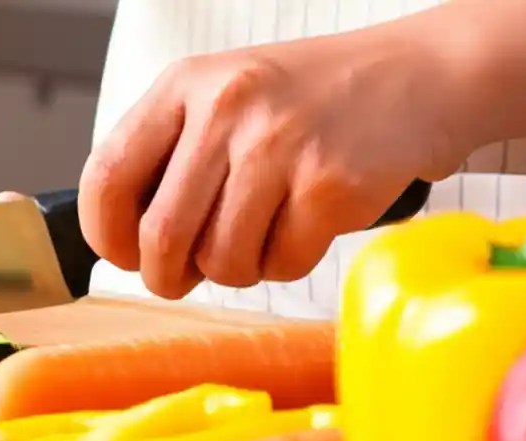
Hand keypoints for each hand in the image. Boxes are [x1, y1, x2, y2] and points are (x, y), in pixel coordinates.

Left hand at [77, 26, 471, 298]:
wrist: (419, 76)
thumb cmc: (310, 100)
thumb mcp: (224, 97)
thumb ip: (169, 156)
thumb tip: (123, 241)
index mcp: (185, 85)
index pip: (107, 176)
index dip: (106, 235)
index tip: (123, 254)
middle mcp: (227, 108)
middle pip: (161, 236)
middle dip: (165, 276)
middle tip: (181, 278)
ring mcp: (280, 145)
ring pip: (221, 260)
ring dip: (235, 270)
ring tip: (258, 237)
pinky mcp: (330, 185)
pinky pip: (281, 263)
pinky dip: (286, 263)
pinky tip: (303, 226)